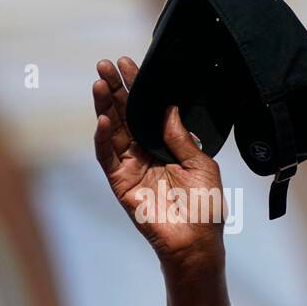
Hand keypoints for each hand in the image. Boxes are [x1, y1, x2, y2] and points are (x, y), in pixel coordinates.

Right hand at [93, 56, 230, 305]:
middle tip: (105, 64)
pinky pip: (108, 157)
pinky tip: (103, 119)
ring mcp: (131, 167)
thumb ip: (182, 138)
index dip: (138, 88)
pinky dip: (103, 138)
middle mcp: (146, 153)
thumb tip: (168, 108)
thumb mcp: (202, 165)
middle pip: (126, 115)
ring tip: (100, 82)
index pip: (147, 111)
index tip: (129, 63)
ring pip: (113, 131)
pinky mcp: (121, 183)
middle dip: (115, 89)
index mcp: (166, 146)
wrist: (198, 242)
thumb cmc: (206, 207)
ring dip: (104, 107)